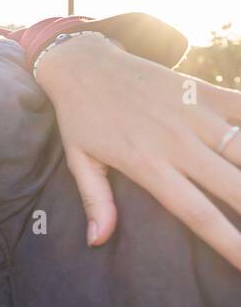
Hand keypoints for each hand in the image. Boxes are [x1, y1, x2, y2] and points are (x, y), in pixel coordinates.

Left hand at [34, 34, 240, 269]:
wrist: (84, 63)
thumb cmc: (82, 118)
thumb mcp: (80, 161)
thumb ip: (96, 202)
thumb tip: (97, 241)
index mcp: (149, 166)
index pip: (198, 214)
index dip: (230, 243)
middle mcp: (178, 142)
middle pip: (236, 186)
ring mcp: (195, 114)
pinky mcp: (204, 91)